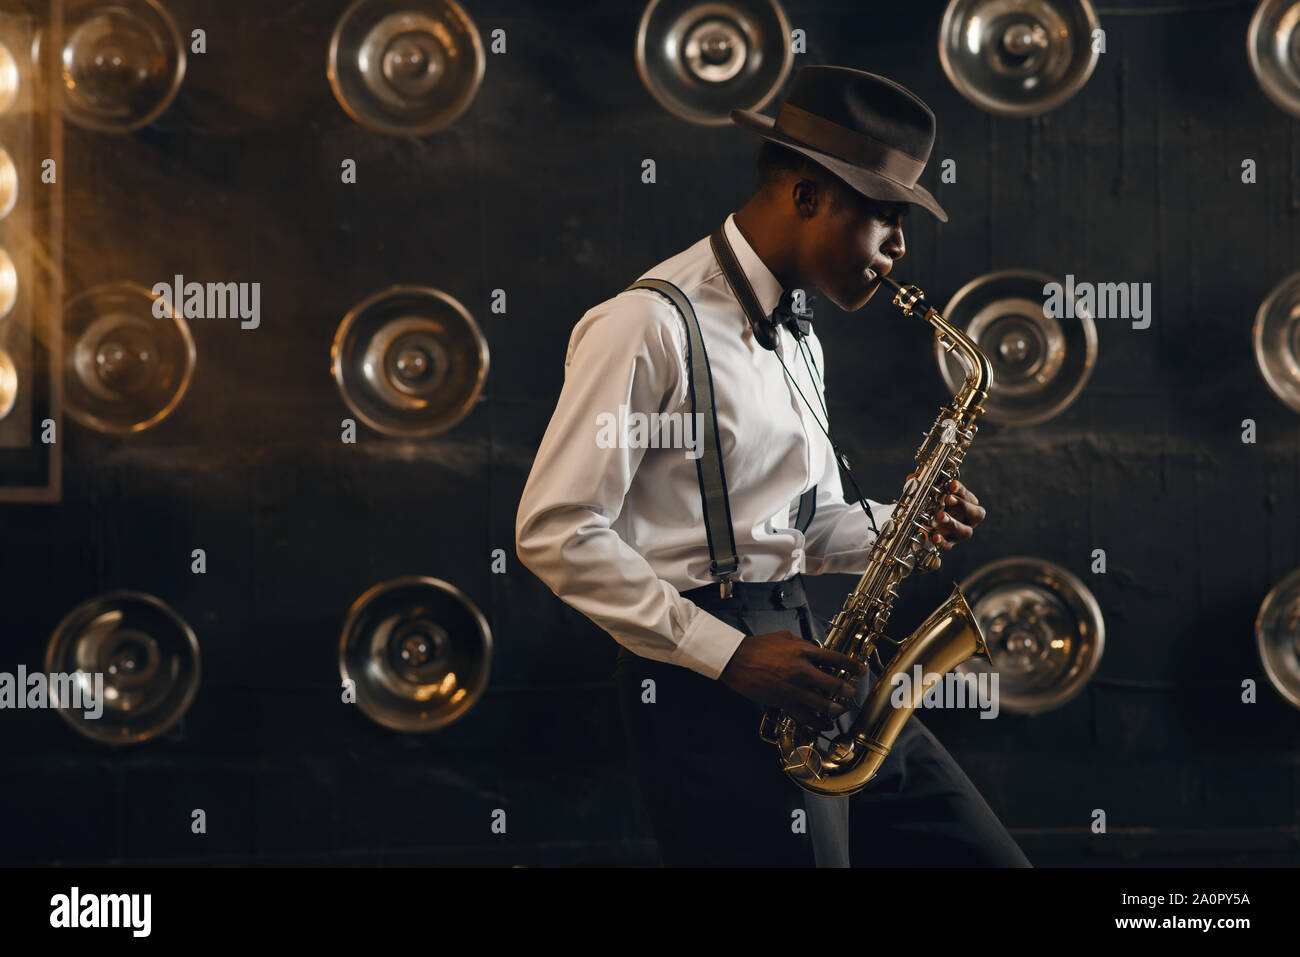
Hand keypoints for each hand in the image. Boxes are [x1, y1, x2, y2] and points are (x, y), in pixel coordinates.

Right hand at [719, 631, 865, 730]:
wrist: (737, 660)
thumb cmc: (758, 647)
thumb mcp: (784, 637)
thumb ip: (804, 644)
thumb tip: (817, 649)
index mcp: (804, 652)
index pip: (835, 659)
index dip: (852, 666)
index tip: (860, 670)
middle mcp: (802, 671)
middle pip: (834, 684)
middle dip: (847, 691)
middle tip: (851, 693)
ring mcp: (794, 689)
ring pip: (823, 704)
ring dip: (836, 709)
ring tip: (841, 710)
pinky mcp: (784, 702)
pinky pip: (805, 716)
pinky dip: (817, 722)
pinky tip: (824, 725)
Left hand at [905, 475, 985, 551]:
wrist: (928, 523)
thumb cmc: (935, 504)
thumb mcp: (930, 493)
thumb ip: (923, 485)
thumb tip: (912, 478)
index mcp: (968, 503)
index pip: (969, 496)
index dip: (961, 490)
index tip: (952, 484)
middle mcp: (969, 519)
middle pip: (977, 514)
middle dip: (963, 505)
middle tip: (949, 498)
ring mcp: (961, 532)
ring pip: (965, 531)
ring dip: (953, 523)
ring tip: (941, 516)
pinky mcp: (950, 543)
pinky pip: (949, 545)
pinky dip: (942, 542)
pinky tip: (934, 536)